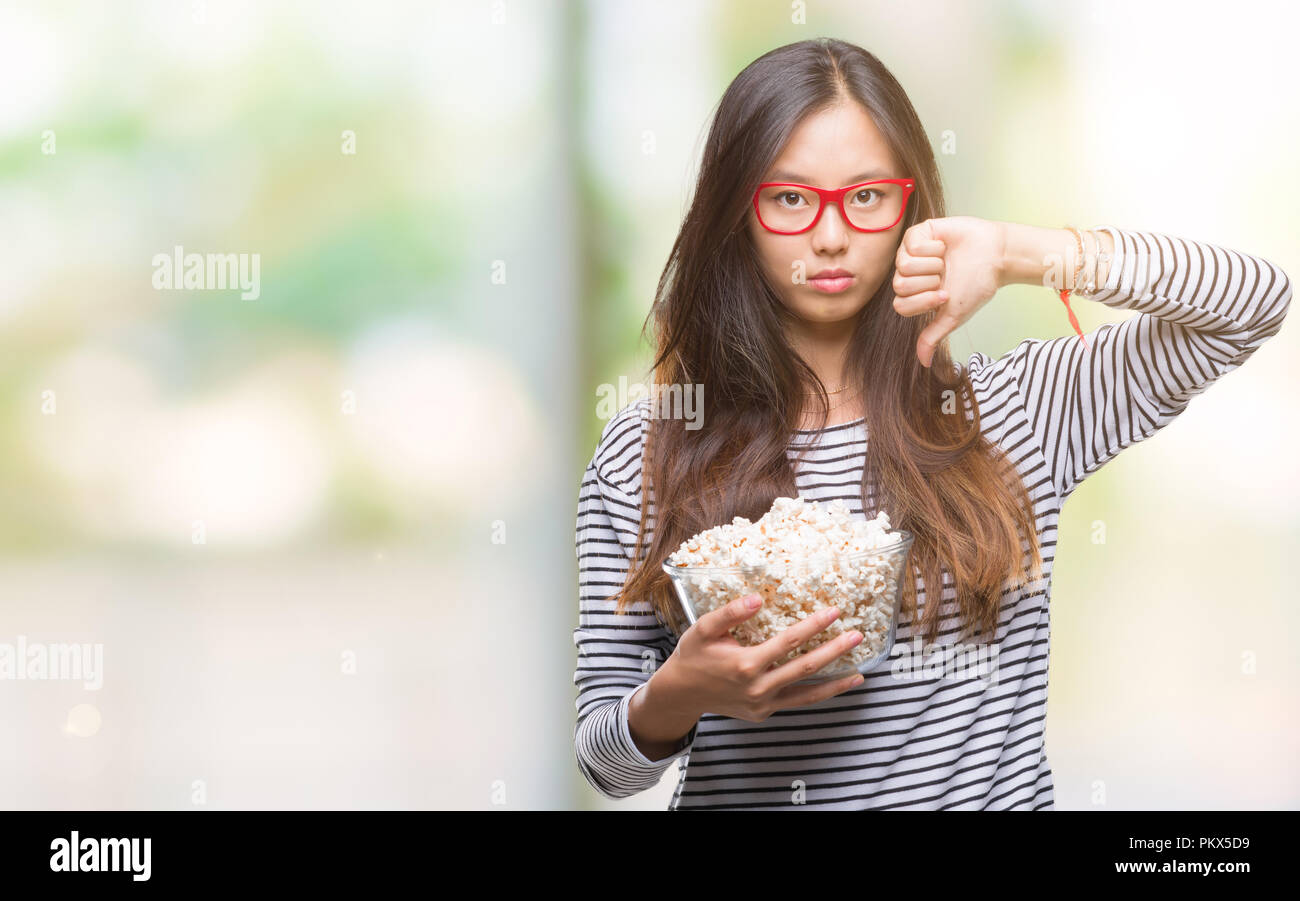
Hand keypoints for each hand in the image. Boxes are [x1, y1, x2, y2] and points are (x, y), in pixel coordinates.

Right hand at [665, 594, 866, 722]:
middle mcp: (758, 688)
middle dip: (835, 650)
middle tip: (857, 635)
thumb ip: (729, 613)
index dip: (814, 625)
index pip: (789, 641)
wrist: (682, 694)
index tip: (834, 612)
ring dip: (836, 683)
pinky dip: (818, 695)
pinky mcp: (764, 713)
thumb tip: (756, 599)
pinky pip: (796, 702)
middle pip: (806, 667)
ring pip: (807, 694)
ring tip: (861, 674)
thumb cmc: (693, 656)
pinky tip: (834, 685)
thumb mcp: (703, 629)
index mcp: (746, 664)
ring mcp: (763, 704)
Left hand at [892, 216, 1007, 367]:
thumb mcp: (953, 316)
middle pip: (900, 286)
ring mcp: (911, 253)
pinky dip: (933, 248)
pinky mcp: (917, 233)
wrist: (997, 256)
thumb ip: (933, 336)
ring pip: (903, 265)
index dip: (923, 303)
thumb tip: (924, 363)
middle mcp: (910, 275)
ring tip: (946, 261)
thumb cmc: (976, 284)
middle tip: (946, 277)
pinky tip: (944, 246)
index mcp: (916, 295)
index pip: (900, 306)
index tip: (945, 296)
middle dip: (929, 284)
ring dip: (932, 265)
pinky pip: (911, 244)